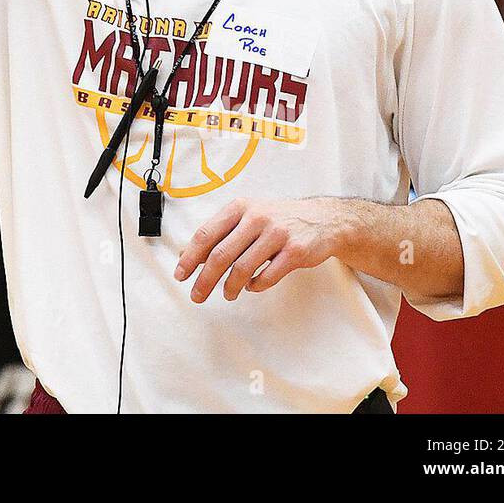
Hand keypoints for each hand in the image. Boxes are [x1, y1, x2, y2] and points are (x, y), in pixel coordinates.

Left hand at [173, 197, 348, 302]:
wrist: (322, 219)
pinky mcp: (295, 251)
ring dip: (230, 286)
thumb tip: (186, 256)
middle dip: (205, 279)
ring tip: (227, 294)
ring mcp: (276, 234)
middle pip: (221, 254)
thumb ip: (220, 234)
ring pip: (243, 268)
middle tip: (196, 295)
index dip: (190, 257)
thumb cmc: (276, 219)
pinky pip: (268, 276)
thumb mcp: (246, 217)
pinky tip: (251, 287)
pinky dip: (255, 286)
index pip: (206, 234)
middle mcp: (256, 218)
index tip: (181, 274)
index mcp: (239, 207)